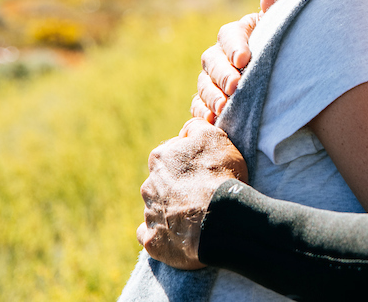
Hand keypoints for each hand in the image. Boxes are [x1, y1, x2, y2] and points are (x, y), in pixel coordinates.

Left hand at [137, 118, 248, 268]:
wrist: (219, 218)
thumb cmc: (218, 174)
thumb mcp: (214, 136)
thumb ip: (197, 126)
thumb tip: (188, 128)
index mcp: (160, 158)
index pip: (171, 155)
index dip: (190, 161)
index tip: (205, 169)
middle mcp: (148, 185)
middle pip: (162, 183)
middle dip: (178, 187)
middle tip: (202, 193)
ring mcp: (149, 215)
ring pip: (157, 209)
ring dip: (172, 210)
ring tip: (196, 217)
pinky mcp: (153, 241)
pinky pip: (150, 236)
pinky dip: (161, 235)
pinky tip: (176, 235)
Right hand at [190, 0, 288, 122]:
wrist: (285, 84)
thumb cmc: (284, 49)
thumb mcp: (282, 30)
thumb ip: (277, 8)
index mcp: (238, 33)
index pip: (229, 35)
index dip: (235, 46)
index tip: (245, 58)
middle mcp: (220, 55)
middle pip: (212, 61)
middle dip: (223, 74)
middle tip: (235, 86)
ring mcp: (212, 79)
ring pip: (204, 85)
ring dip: (212, 96)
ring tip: (224, 108)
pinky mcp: (209, 102)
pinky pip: (199, 108)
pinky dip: (203, 114)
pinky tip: (212, 122)